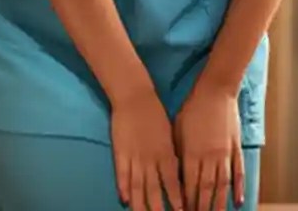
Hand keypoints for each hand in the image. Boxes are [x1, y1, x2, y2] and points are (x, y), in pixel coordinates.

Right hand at [111, 93, 184, 210]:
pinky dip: (123, 188)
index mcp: (167, 154)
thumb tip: (176, 174)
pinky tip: (124, 200)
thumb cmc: (156, 115)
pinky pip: (122, 175)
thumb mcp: (171, 135)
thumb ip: (172, 156)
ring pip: (138, 188)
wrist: (136, 98)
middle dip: (158, 209)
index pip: (172, 183)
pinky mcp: (120, 153)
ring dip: (140, 205)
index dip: (176, 200)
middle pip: (154, 191)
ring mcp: (134, 158)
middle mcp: (151, 160)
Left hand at [174, 82, 244, 210]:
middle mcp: (209, 157)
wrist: (215, 91)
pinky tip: (238, 202)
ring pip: (222, 185)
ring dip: (219, 204)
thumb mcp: (177, 131)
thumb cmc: (192, 108)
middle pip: (205, 190)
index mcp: (191, 153)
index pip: (188, 185)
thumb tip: (175, 175)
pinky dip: (238, 189)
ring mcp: (225, 154)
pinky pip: (238, 172)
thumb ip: (178, 154)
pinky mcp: (235, 148)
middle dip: (202, 208)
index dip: (186, 203)